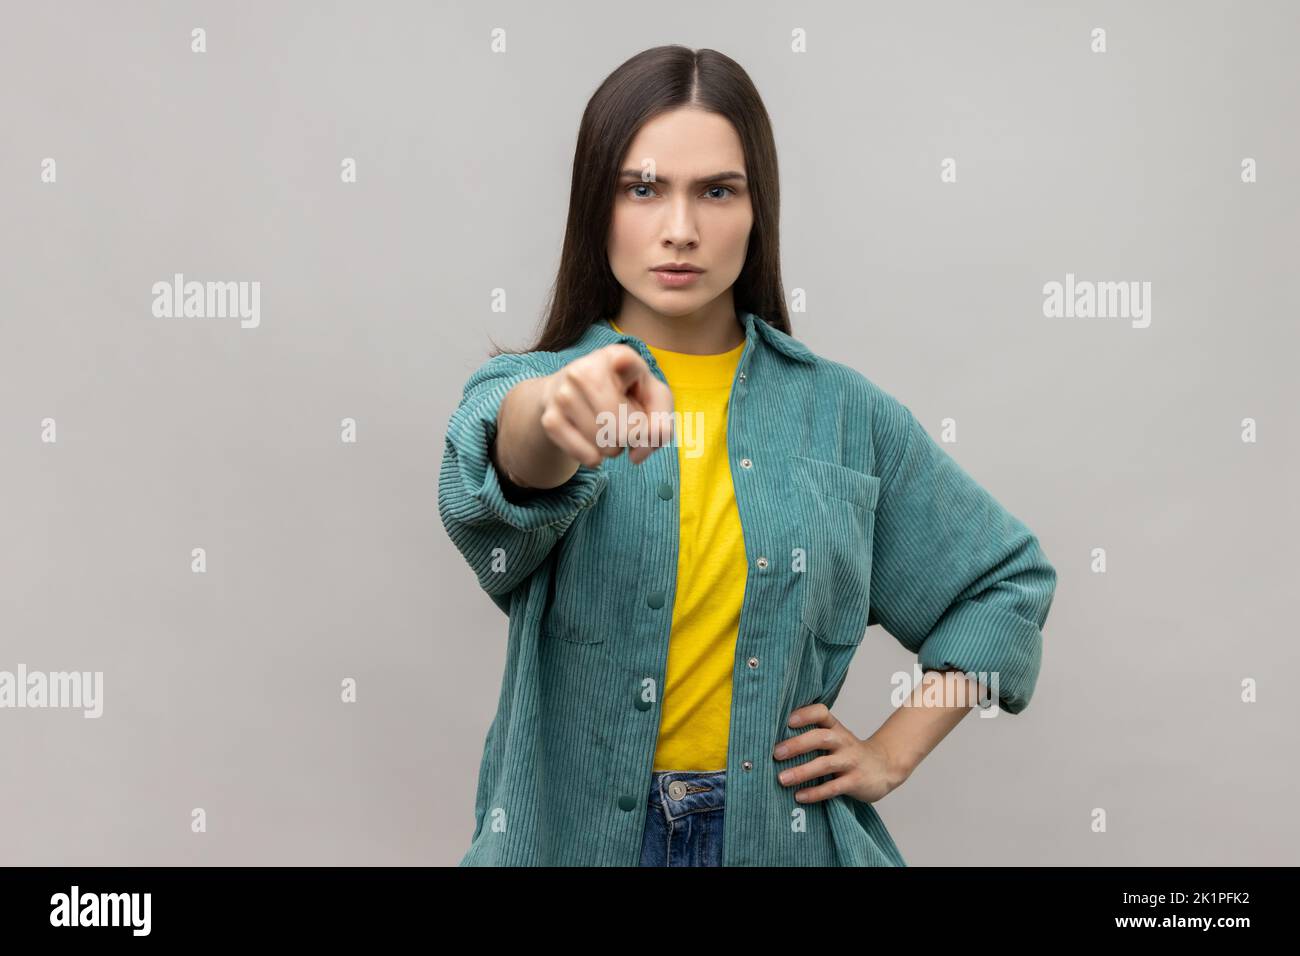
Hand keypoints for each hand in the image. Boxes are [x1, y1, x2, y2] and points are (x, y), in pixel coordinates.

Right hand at [538, 343, 674, 466]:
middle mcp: (584, 369)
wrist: (572, 393)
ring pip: (606, 444)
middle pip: (624, 427)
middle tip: (628, 425)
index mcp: (616, 355)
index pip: (628, 368)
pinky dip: (596, 458)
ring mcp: (563, 394)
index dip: (634, 385)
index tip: (625, 373)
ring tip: (609, 429)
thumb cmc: (623, 394)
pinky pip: (587, 456)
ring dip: (615, 448)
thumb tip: (638, 453)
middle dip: (633, 436)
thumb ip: (662, 424)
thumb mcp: (653, 399)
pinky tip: (593, 442)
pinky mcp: (550, 419)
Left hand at [772, 703, 906, 803]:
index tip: (788, 720)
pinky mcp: (856, 781)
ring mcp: (850, 761)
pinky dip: (815, 792)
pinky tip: (799, 796)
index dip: (805, 714)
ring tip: (782, 779)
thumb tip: (772, 741)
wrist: (885, 767)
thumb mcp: (835, 738)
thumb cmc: (849, 753)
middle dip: (797, 744)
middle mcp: (843, 741)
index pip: (822, 713)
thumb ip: (812, 736)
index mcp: (836, 728)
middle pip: (821, 737)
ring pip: (825, 764)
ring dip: (802, 771)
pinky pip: (833, 787)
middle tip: (776, 753)